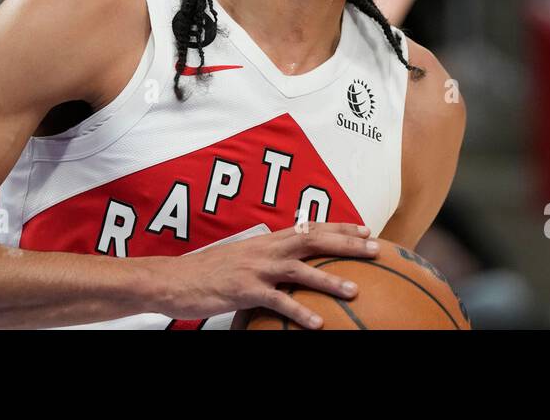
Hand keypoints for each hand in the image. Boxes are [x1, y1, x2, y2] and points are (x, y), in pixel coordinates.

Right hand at [150, 222, 379, 328]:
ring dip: (329, 279)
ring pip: (301, 270)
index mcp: (267, 239)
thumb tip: (289, 263)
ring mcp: (255, 268)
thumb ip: (266, 257)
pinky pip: (277, 301)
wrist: (172, 279)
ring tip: (354, 290)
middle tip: (376, 248)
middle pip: (314, 241)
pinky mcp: (244, 290)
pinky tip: (317, 323)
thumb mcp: (242, 257)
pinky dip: (299, 311)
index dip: (341, 226)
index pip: (311, 227)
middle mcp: (265, 248)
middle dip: (348, 244)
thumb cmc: (207, 272)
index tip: (366, 228)